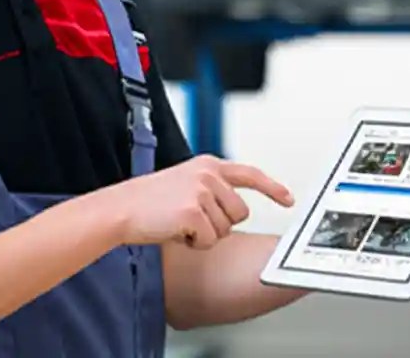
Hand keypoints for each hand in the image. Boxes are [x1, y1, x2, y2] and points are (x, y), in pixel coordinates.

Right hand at [107, 155, 294, 248]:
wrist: (121, 208)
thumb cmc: (149, 200)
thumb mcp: (185, 182)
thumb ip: (212, 188)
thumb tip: (238, 208)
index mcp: (208, 165)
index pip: (250, 174)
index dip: (272, 188)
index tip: (288, 199)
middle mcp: (208, 175)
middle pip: (241, 213)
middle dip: (221, 223)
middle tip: (192, 219)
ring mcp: (202, 192)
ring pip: (226, 229)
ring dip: (205, 234)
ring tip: (180, 222)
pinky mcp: (194, 212)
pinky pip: (210, 241)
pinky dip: (194, 243)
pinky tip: (176, 231)